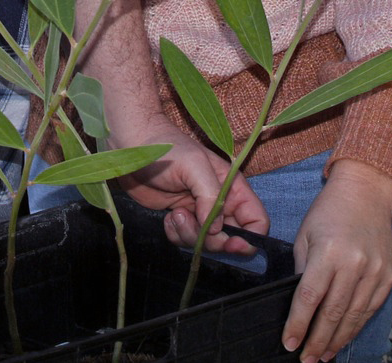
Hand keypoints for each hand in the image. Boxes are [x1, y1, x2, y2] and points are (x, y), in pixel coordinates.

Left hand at [107, 127, 266, 255]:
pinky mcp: (181, 219)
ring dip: (191, 235)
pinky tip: (167, 216)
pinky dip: (177, 235)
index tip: (232, 244)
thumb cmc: (168, 150)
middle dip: (214, 241)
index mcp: (232, 187)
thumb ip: (211, 196)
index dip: (250, 238)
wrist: (134, 148)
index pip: (257, 221)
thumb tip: (216, 229)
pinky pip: (187, 241)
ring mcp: (200, 213)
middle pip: (232, 239)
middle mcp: (221, 203)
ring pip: (208, 243)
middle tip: (194, 223)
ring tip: (176, 213)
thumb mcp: (195, 166)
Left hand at [283, 160, 391, 362]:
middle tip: (306, 359)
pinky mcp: (389, 276)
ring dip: (337, 340)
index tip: (289, 343)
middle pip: (333, 314)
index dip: (298, 324)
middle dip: (317, 341)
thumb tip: (300, 303)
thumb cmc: (330, 211)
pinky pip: (370, 309)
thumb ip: (302, 270)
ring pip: (354, 317)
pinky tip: (343, 337)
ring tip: (323, 355)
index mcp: (329, 252)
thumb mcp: (305, 235)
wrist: (367, 191)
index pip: (310, 298)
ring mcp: (375, 272)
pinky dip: (356, 326)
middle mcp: (355, 264)